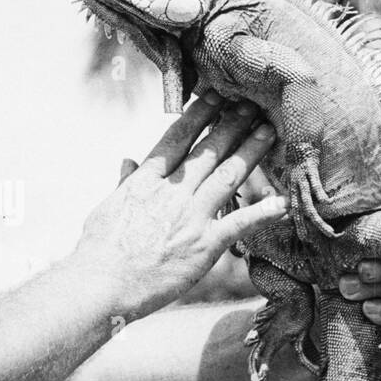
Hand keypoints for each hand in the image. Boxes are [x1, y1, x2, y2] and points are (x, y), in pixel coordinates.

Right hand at [77, 92, 287, 321]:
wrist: (101, 285)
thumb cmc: (97, 251)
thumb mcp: (106, 209)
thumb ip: (124, 183)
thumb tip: (128, 160)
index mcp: (145, 182)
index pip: (176, 138)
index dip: (199, 115)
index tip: (215, 96)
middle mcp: (171, 193)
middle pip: (208, 150)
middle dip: (232, 124)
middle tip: (251, 104)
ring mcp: (190, 217)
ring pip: (227, 175)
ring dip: (251, 151)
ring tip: (269, 131)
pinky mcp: (204, 245)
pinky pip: (240, 224)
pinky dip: (263, 212)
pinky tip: (282, 202)